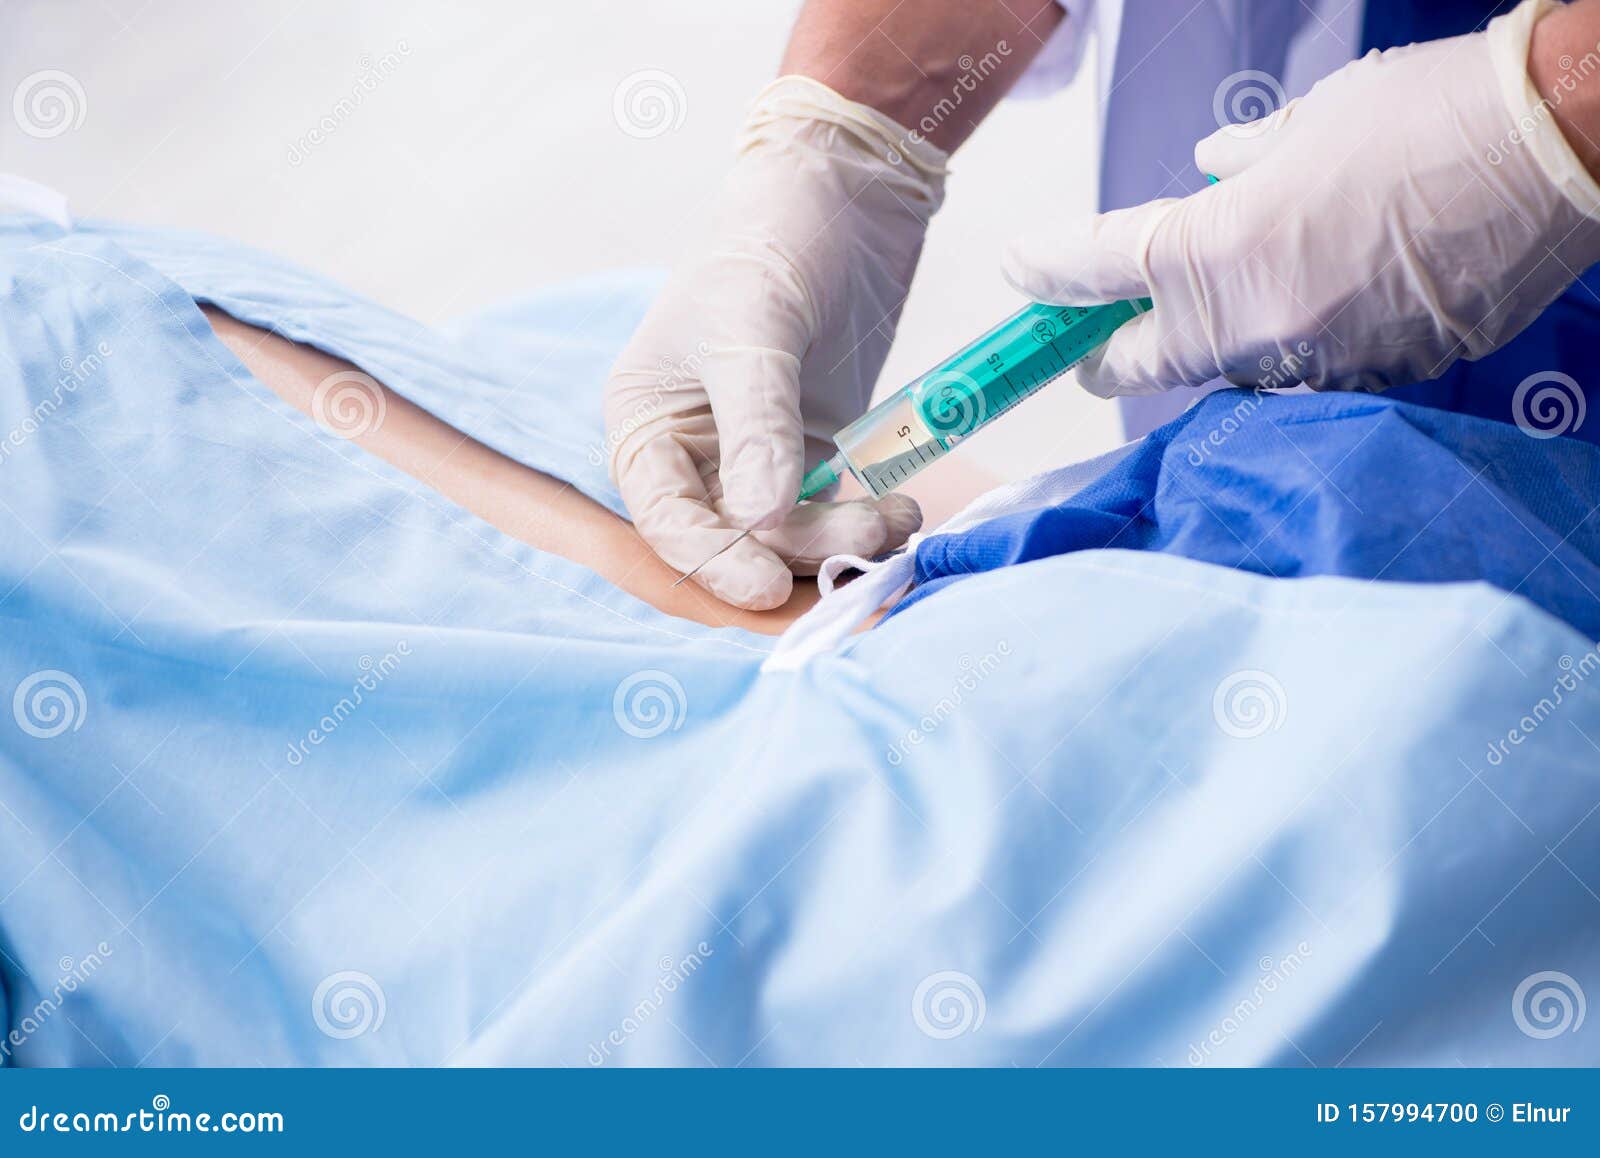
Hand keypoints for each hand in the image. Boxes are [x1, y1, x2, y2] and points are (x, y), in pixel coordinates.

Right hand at [605, 77, 941, 608]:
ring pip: (789, 537)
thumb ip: (758, 425)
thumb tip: (760, 521)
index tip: (767, 588)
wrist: (847, 194)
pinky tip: (902, 510)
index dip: (712, 564)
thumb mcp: (755, 328)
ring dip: (841, 542)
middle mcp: (695, 453)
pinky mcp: (814, 453)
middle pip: (732, 543)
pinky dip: (865, 525)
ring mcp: (757, 457)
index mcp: (649, 424)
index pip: (667, 521)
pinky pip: (831, 514)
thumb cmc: (774, 243)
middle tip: (861, 548)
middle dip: (793, 557)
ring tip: (898, 516)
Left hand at [1002, 0, 1599, 398]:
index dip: (1050, 272)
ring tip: (1238, 306)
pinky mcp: (1378, 379)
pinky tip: (1324, 310)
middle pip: (1144, 361)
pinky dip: (1298, 349)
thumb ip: (1240, 164)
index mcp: (1216, 250)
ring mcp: (1316, 363)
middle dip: (1110, 353)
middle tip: (1094, 342)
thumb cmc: (1427, 117)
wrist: (1561, 150)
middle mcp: (1252, 325)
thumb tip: (1210, 169)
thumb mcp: (1309, 122)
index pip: (1097, 271)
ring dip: (1215, 349)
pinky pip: (1310, 376)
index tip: (1024, 274)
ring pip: (1230, 375)